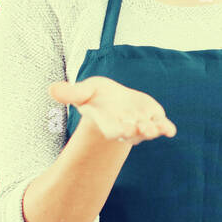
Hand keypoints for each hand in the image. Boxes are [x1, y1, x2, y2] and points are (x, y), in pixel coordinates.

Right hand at [49, 76, 176, 144]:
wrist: (115, 101)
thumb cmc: (97, 98)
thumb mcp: (84, 92)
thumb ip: (71, 93)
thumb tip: (51, 89)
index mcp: (107, 123)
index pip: (111, 129)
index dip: (117, 130)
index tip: (122, 130)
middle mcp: (125, 128)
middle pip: (131, 133)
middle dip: (135, 131)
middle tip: (140, 129)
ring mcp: (140, 126)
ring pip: (147, 131)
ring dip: (152, 131)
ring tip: (158, 129)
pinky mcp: (153, 119)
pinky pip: (161, 126)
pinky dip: (166, 128)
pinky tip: (170, 130)